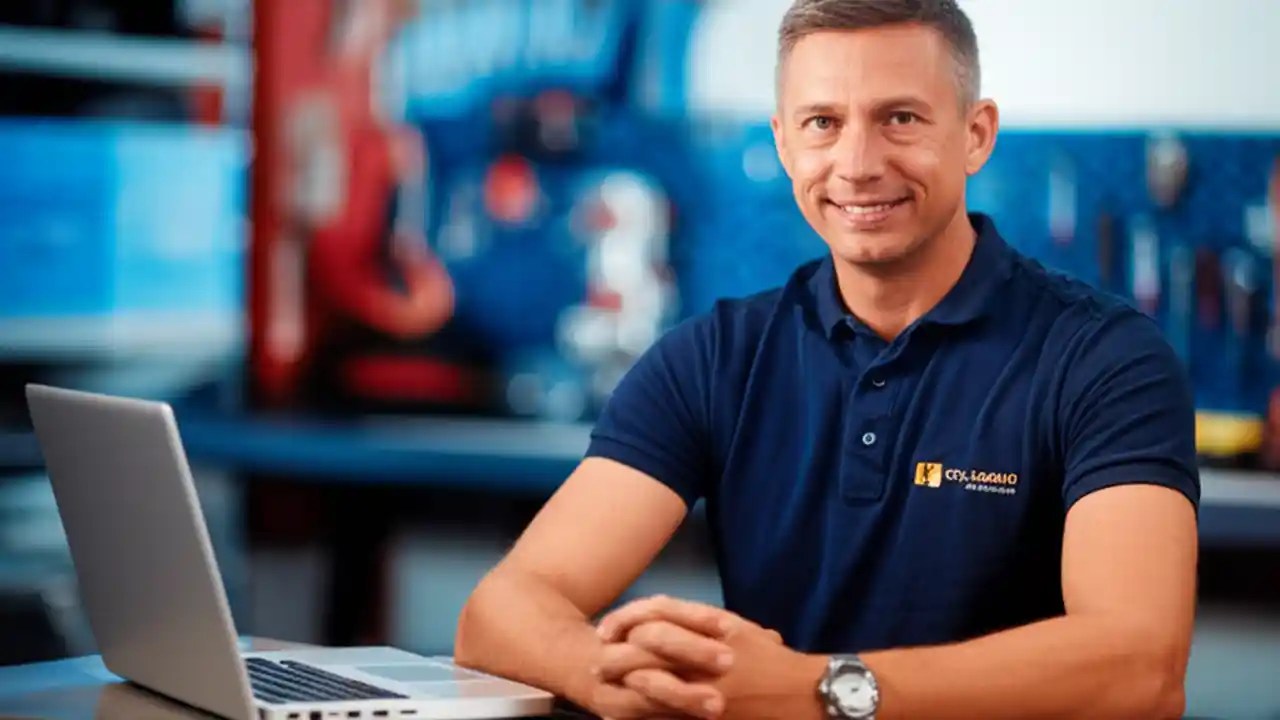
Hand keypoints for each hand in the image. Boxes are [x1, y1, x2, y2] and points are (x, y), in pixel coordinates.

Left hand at [597, 596, 822, 719]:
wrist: (801, 693)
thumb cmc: (768, 660)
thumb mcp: (738, 628)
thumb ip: (700, 620)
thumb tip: (656, 614)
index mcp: (716, 623)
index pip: (660, 609)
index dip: (627, 616)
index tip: (607, 628)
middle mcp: (709, 648)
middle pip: (649, 638)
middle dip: (616, 647)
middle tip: (599, 655)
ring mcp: (707, 682)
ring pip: (650, 675)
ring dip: (622, 677)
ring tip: (603, 682)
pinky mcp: (707, 712)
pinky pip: (664, 707)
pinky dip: (640, 706)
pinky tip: (624, 706)